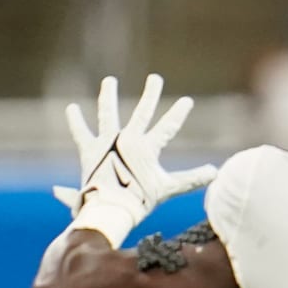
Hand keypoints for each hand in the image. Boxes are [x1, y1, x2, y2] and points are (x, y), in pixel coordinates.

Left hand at [53, 74, 216, 221]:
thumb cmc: (139, 201)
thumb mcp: (168, 188)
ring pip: (108, 114)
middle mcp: (126, 140)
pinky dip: (76, 121)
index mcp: (147, 148)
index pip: (168, 126)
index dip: (178, 113)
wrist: (109, 209)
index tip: (187, 101)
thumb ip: (192, 179)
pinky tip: (71, 108)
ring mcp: (107, 143)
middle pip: (142, 112)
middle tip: (155, 78)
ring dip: (108, 96)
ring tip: (109, 80)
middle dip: (150, 94)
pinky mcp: (90, 151)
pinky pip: (81, 133)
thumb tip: (216, 173)